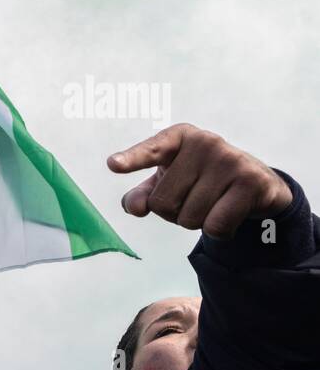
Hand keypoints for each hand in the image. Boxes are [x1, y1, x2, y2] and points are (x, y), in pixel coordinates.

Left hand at [108, 123, 292, 239]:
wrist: (256, 184)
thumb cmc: (201, 181)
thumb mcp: (168, 182)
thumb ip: (143, 195)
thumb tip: (134, 207)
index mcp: (178, 138)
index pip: (151, 150)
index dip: (132, 160)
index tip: (113, 165)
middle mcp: (204, 142)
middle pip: (162, 203)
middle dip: (174, 213)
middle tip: (195, 198)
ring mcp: (229, 160)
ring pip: (189, 218)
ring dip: (197, 222)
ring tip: (213, 203)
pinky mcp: (250, 181)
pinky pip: (215, 226)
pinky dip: (219, 231)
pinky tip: (230, 212)